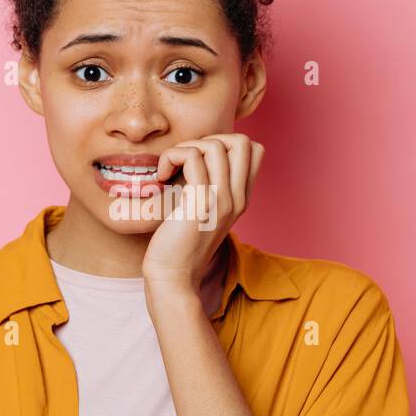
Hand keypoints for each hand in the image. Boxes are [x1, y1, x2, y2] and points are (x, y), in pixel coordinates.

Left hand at [140, 133, 264, 295]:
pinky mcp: (200, 203)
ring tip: (170, 168)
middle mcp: (238, 198)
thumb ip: (208, 187)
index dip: (224, 143)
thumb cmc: (178, 244)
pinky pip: (191, 157)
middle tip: (186, 160)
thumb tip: (193, 157)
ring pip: (215, 145)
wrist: (173, 277)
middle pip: (242, 141)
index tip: (199, 160)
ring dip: (185, 147)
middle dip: (209, 138)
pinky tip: (161, 176)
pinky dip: (171, 157)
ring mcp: (222, 201)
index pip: (254, 150)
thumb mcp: (202, 211)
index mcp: (241, 199)